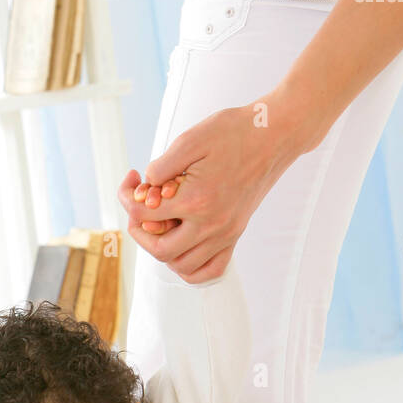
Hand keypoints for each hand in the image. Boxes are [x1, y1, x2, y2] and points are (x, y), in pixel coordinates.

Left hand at [118, 93, 310, 281]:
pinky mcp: (235, 235)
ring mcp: (226, 234)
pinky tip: (182, 244)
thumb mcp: (190, 139)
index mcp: (196, 200)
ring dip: (162, 249)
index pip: (144, 215)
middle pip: (160, 250)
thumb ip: (161, 167)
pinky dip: (191, 266)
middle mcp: (211, 225)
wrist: (274, 136)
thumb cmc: (232, 132)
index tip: (132, 180)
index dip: (128, 197)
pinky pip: (211, 270)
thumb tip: (145, 190)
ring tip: (159, 224)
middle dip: (140, 231)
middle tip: (138, 209)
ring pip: (183, 266)